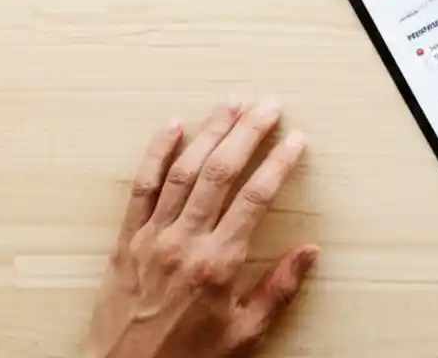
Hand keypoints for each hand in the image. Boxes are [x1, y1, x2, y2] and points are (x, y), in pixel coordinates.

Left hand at [84, 100, 317, 357]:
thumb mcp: (245, 334)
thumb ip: (279, 289)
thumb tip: (310, 251)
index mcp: (218, 263)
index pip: (255, 198)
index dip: (278, 163)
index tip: (296, 140)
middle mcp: (185, 242)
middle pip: (220, 172)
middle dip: (247, 133)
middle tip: (269, 105)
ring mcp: (153, 237)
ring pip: (184, 171)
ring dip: (210, 133)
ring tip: (231, 104)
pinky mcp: (128, 240)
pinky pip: (142, 188)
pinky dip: (157, 153)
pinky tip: (172, 127)